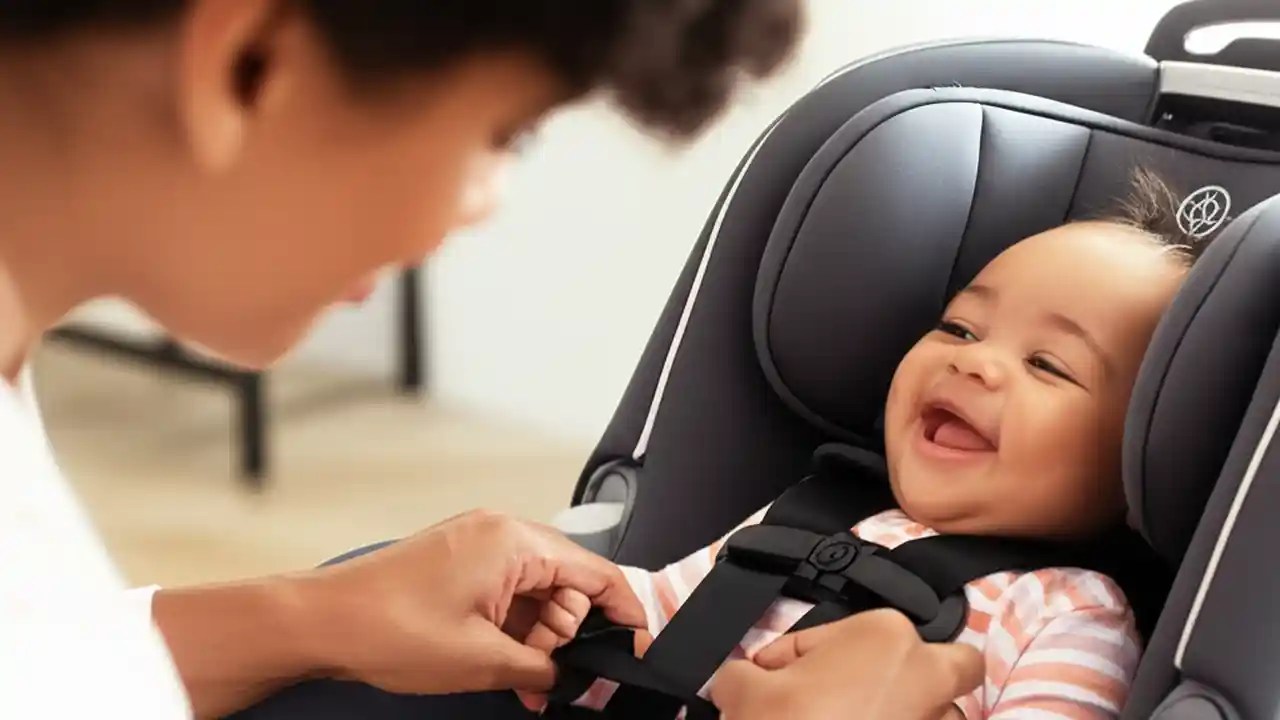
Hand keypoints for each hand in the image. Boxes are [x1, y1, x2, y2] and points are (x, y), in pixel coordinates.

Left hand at [301, 510, 645, 695]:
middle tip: (553, 678)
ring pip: (537, 592)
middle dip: (569, 636)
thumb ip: (542, 667)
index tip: (639, 645)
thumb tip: (574, 678)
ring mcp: (477, 545)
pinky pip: (507, 592)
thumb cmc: (388, 627)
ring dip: (538, 638)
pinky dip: (513, 628)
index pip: (596, 572)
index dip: (624, 613)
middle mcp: (500, 533)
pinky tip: (507, 665)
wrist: (321, 622)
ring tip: (524, 680)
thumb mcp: (482, 660)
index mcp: (514, 542)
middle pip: (568, 584)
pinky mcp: (460, 562)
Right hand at [709, 610, 982, 719]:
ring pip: (945, 717)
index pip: (837, 635)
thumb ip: (747, 671)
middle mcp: (927, 677)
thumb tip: (747, 678)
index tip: (776, 681)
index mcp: (883, 636)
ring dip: (913, 719)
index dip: (799, 657)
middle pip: (950, 666)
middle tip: (866, 695)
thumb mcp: (741, 690)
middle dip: (919, 676)